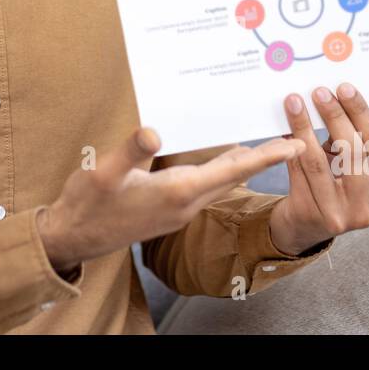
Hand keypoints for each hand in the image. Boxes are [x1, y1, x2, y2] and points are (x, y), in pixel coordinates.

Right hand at [37, 127, 306, 272]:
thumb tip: (153, 132)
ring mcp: (178, 210)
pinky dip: (223, 171)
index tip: (295, 146)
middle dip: (265, 159)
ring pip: (221, 183)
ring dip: (245, 166)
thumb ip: (130, 151)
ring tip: (267, 146)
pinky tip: (222, 161)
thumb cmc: (87, 204)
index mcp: (177, 192)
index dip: (264, 156)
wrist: (73, 237)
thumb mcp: (103, 173)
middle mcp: (185, 204)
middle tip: (295, 140)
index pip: (230, 171)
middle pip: (234, 177)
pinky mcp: (168, 210)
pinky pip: (206, 187)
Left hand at [268, 82, 368, 254]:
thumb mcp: (347, 169)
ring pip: (319, 162)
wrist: (303, 227)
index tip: (344, 87)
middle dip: (335, 116)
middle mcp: (367, 208)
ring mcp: (339, 215)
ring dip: (305, 127)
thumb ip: (348, 141)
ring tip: (294, 102)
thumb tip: (331, 94)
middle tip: (319, 91)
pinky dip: (290, 147)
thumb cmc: (330, 187)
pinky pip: (298, 172)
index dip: (360, 113)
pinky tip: (283, 126)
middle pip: (352, 152)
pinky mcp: (311, 214)